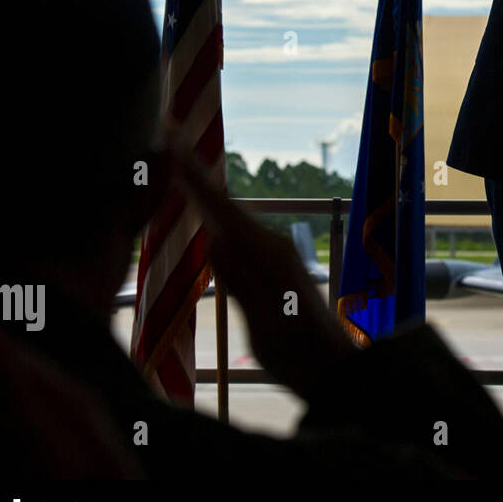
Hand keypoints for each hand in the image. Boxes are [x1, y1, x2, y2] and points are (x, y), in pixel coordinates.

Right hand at [169, 146, 353, 399]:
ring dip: (204, 186)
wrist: (333, 369)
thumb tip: (216, 239)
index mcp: (267, 257)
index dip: (195, 178)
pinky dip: (215, 209)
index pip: (222, 210)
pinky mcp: (270, 265)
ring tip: (178, 158)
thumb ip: (244, 284)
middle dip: (196, 171)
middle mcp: (271, 246)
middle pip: (224, 203)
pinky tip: (205, 205)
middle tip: (169, 132)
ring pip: (229, 213)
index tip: (173, 145)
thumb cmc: (299, 355)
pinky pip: (235, 228)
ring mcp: (272, 253)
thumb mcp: (266, 327)